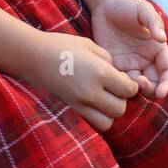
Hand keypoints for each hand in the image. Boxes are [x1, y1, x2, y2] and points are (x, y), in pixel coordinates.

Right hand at [18, 32, 138, 131]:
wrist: (34, 57)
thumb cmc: (63, 46)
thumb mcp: (91, 45)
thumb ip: (109, 60)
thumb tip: (119, 75)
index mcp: (100, 73)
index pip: (128, 90)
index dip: (132, 86)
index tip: (126, 80)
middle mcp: (92, 92)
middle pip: (120, 108)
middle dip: (122, 100)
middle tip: (115, 88)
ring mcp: (80, 104)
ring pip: (108, 121)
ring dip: (111, 112)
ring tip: (105, 98)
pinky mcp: (72, 109)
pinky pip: (94, 122)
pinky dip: (99, 117)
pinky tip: (95, 103)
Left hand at [89, 0, 167, 98]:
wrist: (105, 5)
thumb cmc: (127, 6)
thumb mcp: (143, 10)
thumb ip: (153, 22)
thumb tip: (162, 39)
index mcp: (158, 49)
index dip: (167, 83)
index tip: (161, 92)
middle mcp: (146, 60)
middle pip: (154, 83)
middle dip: (151, 90)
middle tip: (140, 84)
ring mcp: (130, 64)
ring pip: (136, 86)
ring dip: (134, 89)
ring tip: (125, 82)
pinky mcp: (115, 66)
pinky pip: (119, 81)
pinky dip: (118, 85)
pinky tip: (112, 79)